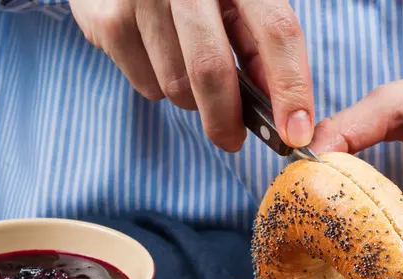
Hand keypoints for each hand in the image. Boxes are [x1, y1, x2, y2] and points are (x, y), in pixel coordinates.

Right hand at [70, 0, 314, 150]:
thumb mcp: (236, 6)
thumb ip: (259, 48)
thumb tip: (280, 109)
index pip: (276, 31)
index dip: (291, 86)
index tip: (295, 132)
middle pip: (213, 68)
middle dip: (226, 118)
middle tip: (232, 141)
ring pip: (177, 85)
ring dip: (191, 99)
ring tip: (186, 69)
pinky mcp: (108, 18)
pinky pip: (146, 85)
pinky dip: (158, 87)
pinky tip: (156, 56)